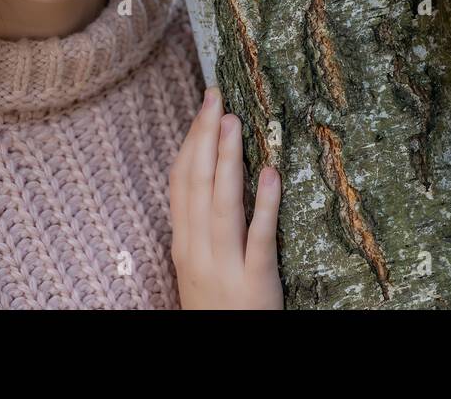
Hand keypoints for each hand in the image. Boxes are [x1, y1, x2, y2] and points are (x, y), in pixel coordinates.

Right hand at [169, 85, 282, 308]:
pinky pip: (258, 239)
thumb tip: (210, 174)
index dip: (191, 141)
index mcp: (183, 243)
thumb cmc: (217, 304)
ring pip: (222, 206)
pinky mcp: (255, 282)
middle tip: (217, 98)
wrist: (225, 351)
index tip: (204, 107)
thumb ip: (200, 224)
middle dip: (205, 138)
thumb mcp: (196, 263)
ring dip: (227, 160)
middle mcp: (197, 251)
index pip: (181, 183)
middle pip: (197, 186)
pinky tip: (269, 174)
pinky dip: (263, 205)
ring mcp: (224, 266)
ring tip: (235, 122)